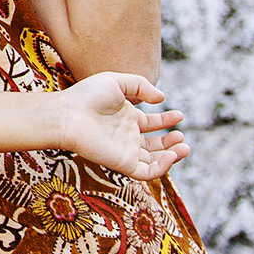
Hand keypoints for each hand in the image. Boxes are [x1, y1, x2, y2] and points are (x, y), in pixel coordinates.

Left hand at [58, 72, 188, 180]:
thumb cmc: (88, 96)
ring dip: (172, 155)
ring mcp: (126, 151)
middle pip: (155, 145)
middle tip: (181, 135)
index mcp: (126, 118)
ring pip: (154, 160)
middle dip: (172, 141)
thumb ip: (141, 86)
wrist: (69, 115)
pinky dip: (162, 167)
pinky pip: (147, 172)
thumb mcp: (117, 82)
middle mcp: (127, 136)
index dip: (167, 120)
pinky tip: (171, 154)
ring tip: (183, 146)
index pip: (151, 124)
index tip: (179, 115)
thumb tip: (161, 98)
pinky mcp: (123, 164)